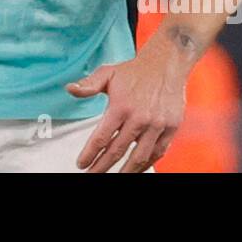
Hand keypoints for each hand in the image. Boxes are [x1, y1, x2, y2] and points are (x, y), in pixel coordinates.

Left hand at [66, 45, 186, 172]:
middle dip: (102, 167)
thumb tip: (70, 89)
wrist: (165, 64)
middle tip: (92, 174)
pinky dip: (146, 163)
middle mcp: (139, 118)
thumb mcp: (107, 73)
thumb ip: (88, 84)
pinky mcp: (170, 128)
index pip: (102, 138)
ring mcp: (156, 125)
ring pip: (138, 157)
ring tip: (114, 177)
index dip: (90, 154)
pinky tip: (136, 168)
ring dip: (125, 171)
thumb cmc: (135, 71)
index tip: (81, 164)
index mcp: (121, 106)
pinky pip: (157, 152)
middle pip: (117, 151)